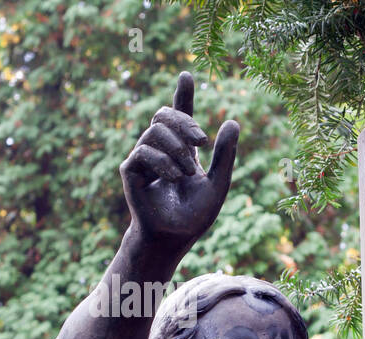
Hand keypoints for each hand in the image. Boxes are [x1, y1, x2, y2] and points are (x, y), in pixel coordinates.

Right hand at [119, 72, 237, 254]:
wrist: (176, 237)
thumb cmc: (196, 214)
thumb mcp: (218, 182)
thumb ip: (225, 155)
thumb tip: (233, 121)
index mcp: (182, 150)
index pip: (180, 115)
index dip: (182, 95)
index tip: (186, 74)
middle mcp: (161, 149)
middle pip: (163, 114)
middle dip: (184, 121)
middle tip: (202, 141)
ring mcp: (144, 158)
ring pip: (155, 130)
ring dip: (177, 149)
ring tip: (188, 173)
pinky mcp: (131, 170)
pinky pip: (144, 151)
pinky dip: (164, 163)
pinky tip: (175, 179)